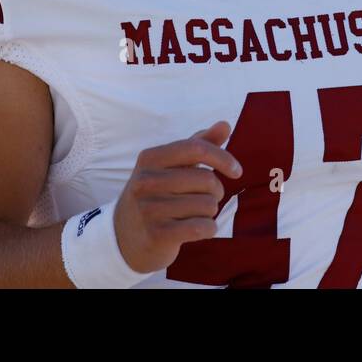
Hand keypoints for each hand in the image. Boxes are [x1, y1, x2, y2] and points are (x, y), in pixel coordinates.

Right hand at [113, 120, 241, 272]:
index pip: (196, 148)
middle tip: (206, 198)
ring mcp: (149, 209)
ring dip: (210, 211)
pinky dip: (210, 228)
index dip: (223, 158)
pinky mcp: (158, 235)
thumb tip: (225, 124)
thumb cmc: (158, 194)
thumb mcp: (172, 166)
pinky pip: (203, 227)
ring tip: (195, 213)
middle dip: (216, 191)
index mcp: (149, 158)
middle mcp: (145, 181)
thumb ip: (199, 144)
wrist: (125, 237)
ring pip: (208, 205)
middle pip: (206, 179)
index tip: (237, 171)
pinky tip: (200, 228)